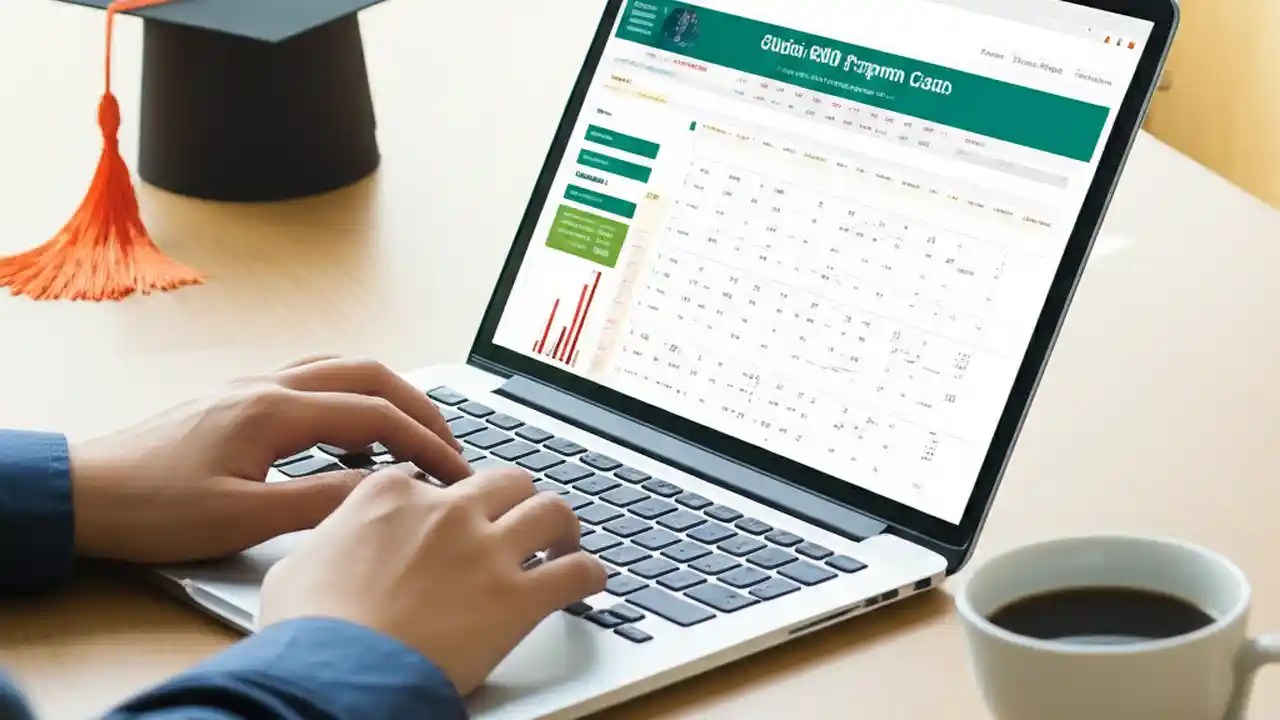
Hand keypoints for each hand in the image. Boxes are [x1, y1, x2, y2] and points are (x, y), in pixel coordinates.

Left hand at [68, 355, 470, 563]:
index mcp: (275, 410)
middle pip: (367, 375)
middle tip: (450, 445)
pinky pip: (311, 382)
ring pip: (339, 370)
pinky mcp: (236, 402)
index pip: (376, 415)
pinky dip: (348, 399)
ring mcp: (250, 388)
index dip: (426, 443)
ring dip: (385, 395)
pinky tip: (348, 437)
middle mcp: (267, 386)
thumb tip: (387, 489)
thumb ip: (322, 500)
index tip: (457, 471)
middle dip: (419, 407)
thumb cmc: (152, 509)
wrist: (82, 493)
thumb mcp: (244, 517)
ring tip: (411, 434)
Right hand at [258, 465, 606, 694]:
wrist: (335, 674)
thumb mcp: (297, 566)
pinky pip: (576, 572)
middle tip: (517, 522)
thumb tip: (332, 548)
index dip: (447, 499)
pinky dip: (590, 574)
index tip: (450, 518)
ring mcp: (486, 550)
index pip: (433, 476)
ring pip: (550, 511)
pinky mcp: (517, 598)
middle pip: (503, 481)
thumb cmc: (308, 631)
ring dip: (561, 526)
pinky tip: (589, 582)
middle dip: (514, 499)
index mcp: (390, 496)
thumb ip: (330, 541)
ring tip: (563, 542)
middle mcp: (446, 511)